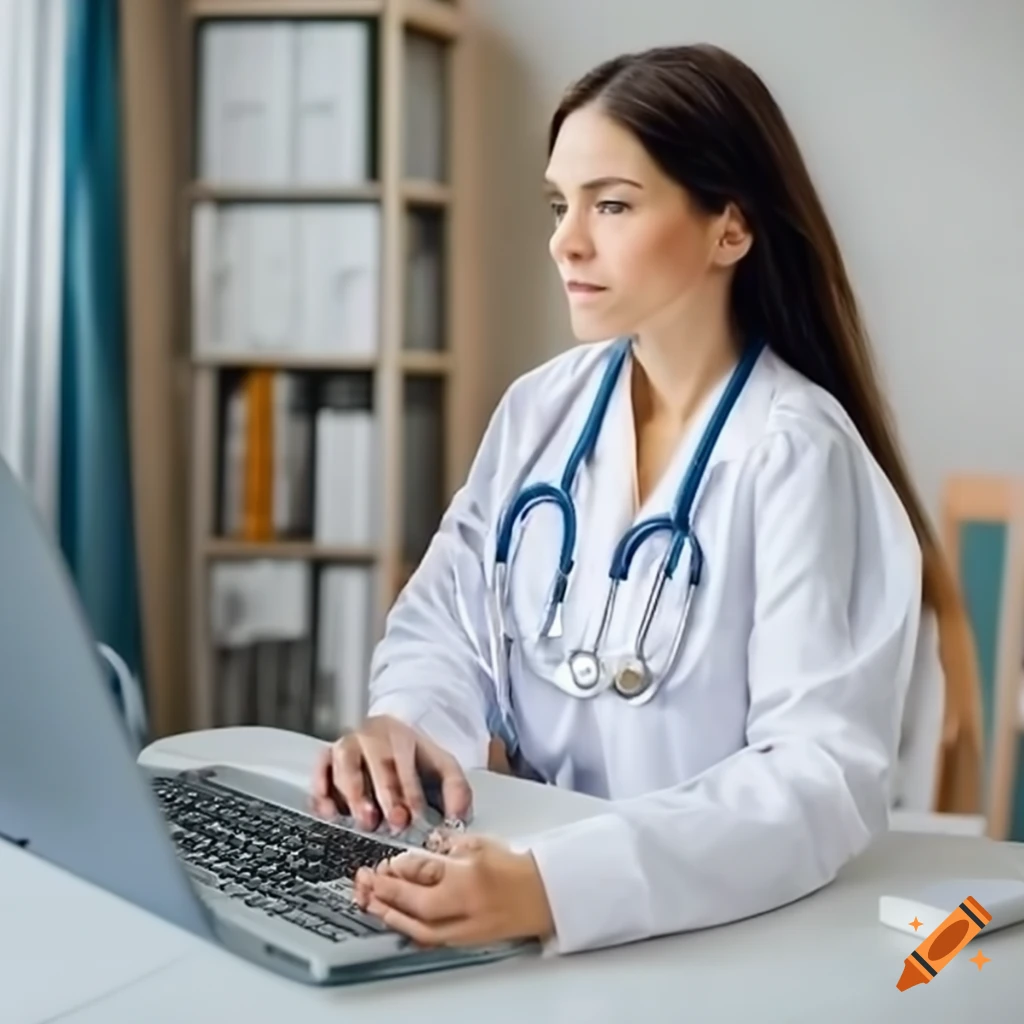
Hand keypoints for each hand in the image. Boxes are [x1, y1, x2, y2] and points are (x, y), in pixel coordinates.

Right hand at [310, 714, 471, 832]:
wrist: (389, 738)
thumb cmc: (415, 759)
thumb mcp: (442, 766)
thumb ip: (456, 789)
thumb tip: (459, 816)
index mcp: (400, 735)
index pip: (405, 762)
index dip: (409, 791)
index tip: (414, 815)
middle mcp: (371, 736)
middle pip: (376, 762)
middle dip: (385, 794)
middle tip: (393, 821)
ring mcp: (346, 745)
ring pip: (345, 764)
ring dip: (354, 794)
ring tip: (365, 820)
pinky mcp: (327, 757)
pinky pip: (319, 771)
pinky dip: (322, 791)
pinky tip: (330, 812)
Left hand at [352, 834, 554, 947]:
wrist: (542, 894)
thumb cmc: (513, 867)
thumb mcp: (478, 843)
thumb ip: (444, 847)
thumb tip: (413, 856)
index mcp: (469, 873)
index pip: (424, 870)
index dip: (400, 866)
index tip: (387, 861)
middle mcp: (466, 903)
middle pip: (416, 903)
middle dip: (386, 892)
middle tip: (366, 881)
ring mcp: (466, 926)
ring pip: (418, 928)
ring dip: (390, 915)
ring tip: (370, 902)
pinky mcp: (466, 940)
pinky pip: (430, 940)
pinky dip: (408, 930)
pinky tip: (394, 921)